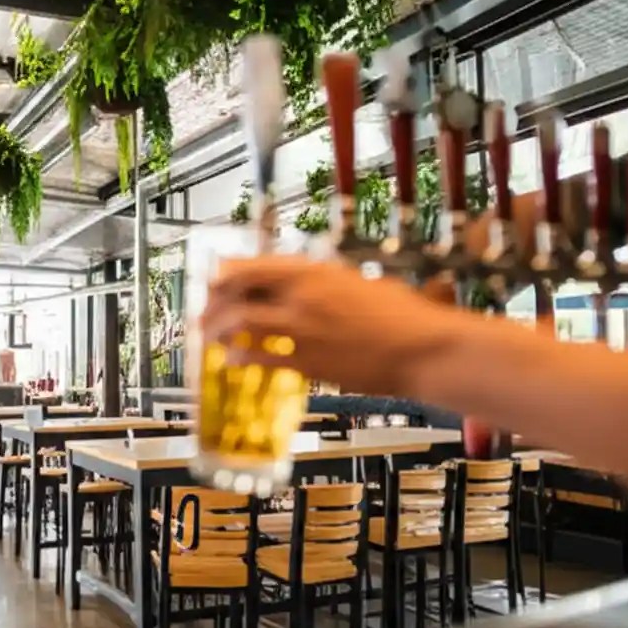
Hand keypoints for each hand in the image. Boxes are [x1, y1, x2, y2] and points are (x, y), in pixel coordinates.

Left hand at [199, 255, 465, 395]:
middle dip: (214, 303)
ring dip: (219, 330)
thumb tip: (307, 288)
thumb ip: (327, 284)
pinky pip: (261, 358)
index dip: (227, 272)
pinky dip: (241, 358)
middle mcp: (302, 295)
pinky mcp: (306, 360)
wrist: (424, 347)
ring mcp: (302, 328)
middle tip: (203, 312)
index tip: (214, 277)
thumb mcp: (360, 284)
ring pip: (242, 324)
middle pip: (239, 292)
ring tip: (210, 337)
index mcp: (316, 270)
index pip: (255, 265)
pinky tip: (233, 361)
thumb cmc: (404, 316)